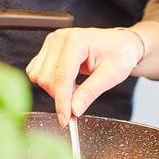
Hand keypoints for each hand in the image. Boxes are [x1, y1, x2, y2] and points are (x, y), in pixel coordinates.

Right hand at [26, 27, 144, 125]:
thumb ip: (90, 93)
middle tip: (79, 99)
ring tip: (75, 86)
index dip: (62, 102)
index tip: (65, 120)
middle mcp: (60, 38)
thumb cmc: (119, 54)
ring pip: (39, 76)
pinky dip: (50, 82)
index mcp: (77, 41)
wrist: (121, 43)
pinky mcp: (48, 48)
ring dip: (54, 88)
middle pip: (47, 78)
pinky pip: (37, 71)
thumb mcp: (110, 75)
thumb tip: (74, 110)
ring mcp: (52, 42)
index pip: (62, 77)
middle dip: (61, 96)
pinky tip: (67, 81)